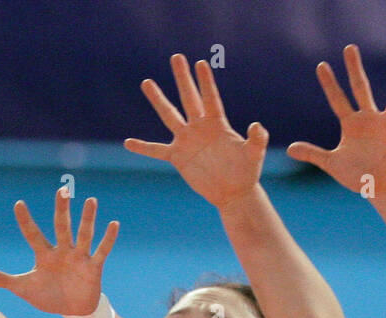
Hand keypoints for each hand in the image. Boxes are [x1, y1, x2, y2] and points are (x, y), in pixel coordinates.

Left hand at [0, 190, 117, 315]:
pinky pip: (102, 251)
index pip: (33, 234)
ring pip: (83, 234)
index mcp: (44, 254)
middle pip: (61, 227)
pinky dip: (108, 239)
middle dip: (61, 210)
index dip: (26, 221)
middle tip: (62, 190)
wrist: (72, 311)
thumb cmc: (48, 296)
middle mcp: (62, 251)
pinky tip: (113, 223)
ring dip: (87, 219)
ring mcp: (79, 257)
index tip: (19, 204)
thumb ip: (1, 279)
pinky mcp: (94, 267)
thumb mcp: (23, 288)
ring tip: (91, 200)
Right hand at [125, 54, 267, 209]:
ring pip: (169, 116)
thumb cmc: (246, 171)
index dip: (206, 82)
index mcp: (217, 124)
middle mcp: (199, 127)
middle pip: (189, 97)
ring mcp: (186, 140)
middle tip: (177, 57)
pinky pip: (157, 151)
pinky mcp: (178, 157)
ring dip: (158, 99)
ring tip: (147, 82)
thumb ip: (257, 140)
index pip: (211, 98)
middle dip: (182, 78)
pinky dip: (143, 148)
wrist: (232, 191)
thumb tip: (256, 126)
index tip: (201, 63)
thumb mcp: (254, 155)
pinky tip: (128, 143)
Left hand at [286, 44, 385, 198]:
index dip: (329, 84)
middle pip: (361, 89)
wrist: (380, 189)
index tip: (321, 65)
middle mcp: (371, 119)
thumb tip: (289, 148)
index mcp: (352, 124)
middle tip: (349, 48)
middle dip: (354, 70)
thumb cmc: (357, 175)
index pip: (337, 100)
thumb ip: (313, 154)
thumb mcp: (332, 164)